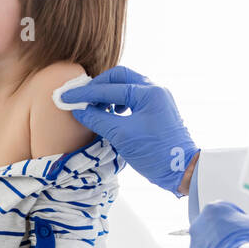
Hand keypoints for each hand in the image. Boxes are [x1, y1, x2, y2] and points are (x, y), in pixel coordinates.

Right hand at [59, 66, 198, 194]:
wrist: (182, 170)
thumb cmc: (155, 153)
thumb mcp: (122, 136)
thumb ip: (98, 119)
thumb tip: (78, 110)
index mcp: (148, 92)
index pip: (109, 88)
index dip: (85, 94)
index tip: (66, 98)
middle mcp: (155, 90)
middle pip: (119, 77)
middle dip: (98, 86)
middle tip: (81, 98)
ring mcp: (157, 99)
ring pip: (126, 86)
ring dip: (108, 94)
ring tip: (95, 107)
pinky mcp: (157, 109)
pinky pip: (133, 97)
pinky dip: (118, 102)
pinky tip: (111, 113)